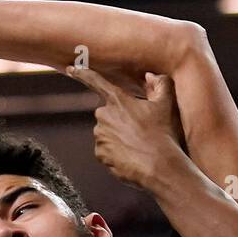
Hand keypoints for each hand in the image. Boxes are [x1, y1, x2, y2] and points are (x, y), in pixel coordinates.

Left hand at [66, 65, 184, 189]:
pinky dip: (116, 152)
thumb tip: (150, 76)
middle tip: (140, 130)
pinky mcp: (100, 154)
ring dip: (119, 137)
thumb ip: (160, 83)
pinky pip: (106, 150)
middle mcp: (103, 116)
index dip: (82, 73)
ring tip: (138, 145)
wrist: (159, 167)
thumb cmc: (163, 133)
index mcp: (117, 100)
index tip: (70, 69)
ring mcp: (100, 136)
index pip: (95, 81)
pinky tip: (131, 156)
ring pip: (107, 133)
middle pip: (108, 114)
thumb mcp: (167, 104)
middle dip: (120, 120)